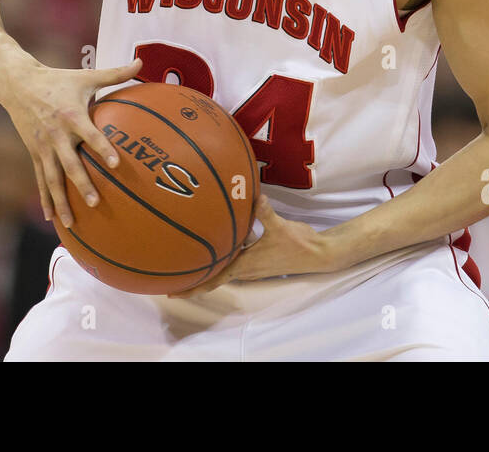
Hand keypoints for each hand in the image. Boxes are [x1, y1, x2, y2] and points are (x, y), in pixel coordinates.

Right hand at [0, 56, 142, 228]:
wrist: (18, 84)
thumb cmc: (59, 80)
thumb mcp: (86, 76)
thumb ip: (115, 73)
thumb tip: (141, 61)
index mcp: (72, 116)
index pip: (90, 135)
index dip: (102, 149)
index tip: (116, 164)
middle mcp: (56, 135)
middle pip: (70, 163)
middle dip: (81, 183)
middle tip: (95, 202)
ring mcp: (43, 147)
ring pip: (52, 178)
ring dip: (61, 201)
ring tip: (72, 223)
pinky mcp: (34, 153)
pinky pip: (40, 179)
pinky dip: (46, 199)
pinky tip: (52, 219)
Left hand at [168, 195, 342, 296]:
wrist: (318, 253)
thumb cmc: (298, 244)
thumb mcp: (280, 227)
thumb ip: (265, 212)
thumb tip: (255, 195)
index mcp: (245, 265)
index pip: (214, 279)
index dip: (193, 287)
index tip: (172, 292)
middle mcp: (246, 268)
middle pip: (213, 277)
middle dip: (193, 279)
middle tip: (170, 278)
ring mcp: (252, 265)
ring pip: (224, 269)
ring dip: (207, 268)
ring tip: (189, 261)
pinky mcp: (259, 259)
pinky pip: (235, 259)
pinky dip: (224, 255)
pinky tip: (220, 241)